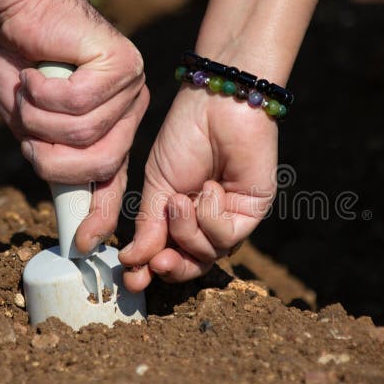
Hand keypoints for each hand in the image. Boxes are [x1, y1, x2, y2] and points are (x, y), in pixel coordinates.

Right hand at [0, 0, 148, 252]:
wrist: (16, 6)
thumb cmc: (22, 66)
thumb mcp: (35, 127)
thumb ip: (57, 161)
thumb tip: (76, 215)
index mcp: (115, 129)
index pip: (117, 180)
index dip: (101, 214)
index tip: (84, 244)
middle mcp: (131, 111)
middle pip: (101, 162)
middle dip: (50, 155)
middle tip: (27, 128)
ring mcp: (132, 87)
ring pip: (86, 134)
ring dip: (39, 118)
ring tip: (30, 90)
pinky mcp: (123, 63)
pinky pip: (78, 103)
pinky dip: (44, 92)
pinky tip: (38, 72)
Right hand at [118, 86, 277, 290]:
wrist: (216, 104)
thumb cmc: (185, 136)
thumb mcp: (157, 184)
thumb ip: (149, 226)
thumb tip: (132, 263)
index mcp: (181, 214)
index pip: (167, 253)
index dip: (150, 270)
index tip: (131, 279)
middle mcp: (207, 221)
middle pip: (191, 264)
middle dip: (172, 268)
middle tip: (156, 263)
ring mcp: (231, 218)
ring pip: (207, 253)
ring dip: (188, 230)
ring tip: (181, 199)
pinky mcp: (253, 212)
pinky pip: (227, 237)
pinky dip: (212, 216)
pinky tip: (210, 188)